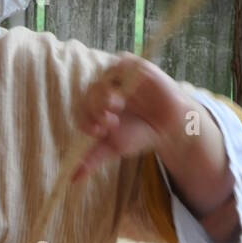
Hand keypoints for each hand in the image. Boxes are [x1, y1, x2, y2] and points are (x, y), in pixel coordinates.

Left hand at [72, 54, 187, 182]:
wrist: (169, 127)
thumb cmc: (139, 134)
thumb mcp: (113, 147)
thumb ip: (92, 159)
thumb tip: (72, 180)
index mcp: (94, 106)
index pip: (80, 108)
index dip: (85, 120)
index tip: (97, 132)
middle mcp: (104, 89)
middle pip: (89, 93)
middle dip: (94, 110)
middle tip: (108, 124)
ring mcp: (119, 76)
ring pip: (102, 79)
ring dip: (104, 95)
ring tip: (116, 108)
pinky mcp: (135, 66)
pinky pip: (122, 63)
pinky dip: (121, 76)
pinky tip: (127, 92)